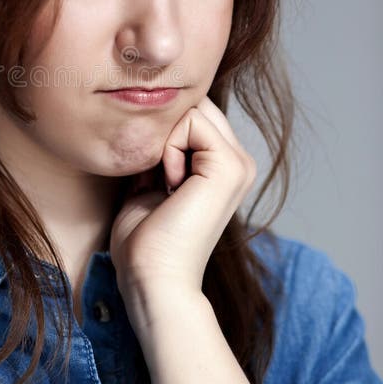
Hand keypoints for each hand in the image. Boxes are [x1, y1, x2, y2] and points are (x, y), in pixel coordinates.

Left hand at [109, 94, 256, 303]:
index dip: (159, 132)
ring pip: (191, 108)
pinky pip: (190, 122)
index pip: (190, 111)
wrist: (153, 279)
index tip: (151, 176)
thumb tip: (146, 117)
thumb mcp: (148, 182)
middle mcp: (239, 161)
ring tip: (166, 185)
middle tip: (157, 179)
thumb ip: (157, 149)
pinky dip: (168, 150)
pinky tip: (171, 186)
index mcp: (223, 165)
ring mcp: (239, 163)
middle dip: (162, 132)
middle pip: (192, 105)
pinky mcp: (230, 166)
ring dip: (164, 142)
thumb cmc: (144, 241)